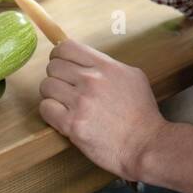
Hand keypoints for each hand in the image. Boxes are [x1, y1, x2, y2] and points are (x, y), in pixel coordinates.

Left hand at [37, 39, 166, 180]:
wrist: (146, 144)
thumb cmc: (142, 114)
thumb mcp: (133, 77)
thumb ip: (109, 67)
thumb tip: (89, 64)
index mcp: (105, 66)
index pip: (66, 48)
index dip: (59, 55)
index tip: (61, 64)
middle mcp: (90, 80)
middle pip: (53, 66)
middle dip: (56, 76)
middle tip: (64, 88)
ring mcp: (80, 102)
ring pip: (46, 86)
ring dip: (52, 95)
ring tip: (63, 104)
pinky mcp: (72, 124)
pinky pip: (46, 108)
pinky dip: (50, 112)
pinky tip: (61, 117)